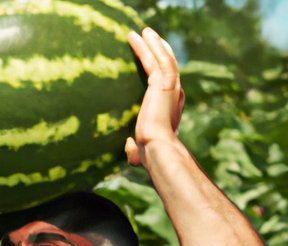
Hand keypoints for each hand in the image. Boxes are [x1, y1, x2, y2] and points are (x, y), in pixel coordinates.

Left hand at [125, 28, 184, 166]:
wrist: (157, 149)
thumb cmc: (150, 154)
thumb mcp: (141, 151)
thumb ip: (134, 149)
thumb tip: (128, 146)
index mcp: (171, 108)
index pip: (168, 85)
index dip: (161, 72)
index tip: (153, 63)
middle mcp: (175, 94)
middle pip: (168, 66)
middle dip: (160, 51)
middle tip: (150, 38)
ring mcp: (171, 87)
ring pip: (163, 58)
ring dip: (154, 43)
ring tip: (143, 31)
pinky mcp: (165, 82)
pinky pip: (158, 57)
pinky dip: (150, 45)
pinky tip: (142, 34)